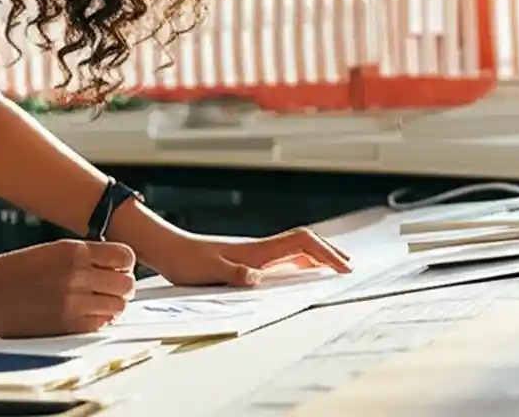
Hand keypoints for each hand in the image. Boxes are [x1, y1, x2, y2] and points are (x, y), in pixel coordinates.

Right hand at [0, 239, 135, 335]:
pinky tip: (87, 315)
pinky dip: (100, 320)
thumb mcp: (52, 251)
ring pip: (118, 305)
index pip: (125, 256)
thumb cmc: (13, 272)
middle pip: (126, 283)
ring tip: (98, 303)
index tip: (117, 269)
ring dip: (113, 305)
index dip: (125, 264)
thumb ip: (84, 257)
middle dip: (122, 286)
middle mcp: (77, 274)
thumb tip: (117, 266)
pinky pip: (101, 324)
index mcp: (74, 250)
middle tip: (110, 289)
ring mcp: (73, 301)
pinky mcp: (66, 325)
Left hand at [154, 228, 351, 287]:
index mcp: (257, 251)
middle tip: (349, 267)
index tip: (343, 267)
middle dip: (330, 252)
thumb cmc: (187, 261)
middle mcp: (261, 248)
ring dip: (318, 254)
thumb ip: (232, 273)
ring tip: (336, 266)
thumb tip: (255, 277)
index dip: (325, 253)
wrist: (169, 249)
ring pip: (297, 247)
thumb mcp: (208, 270)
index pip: (301, 243)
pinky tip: (304, 269)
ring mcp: (256, 252)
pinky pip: (284, 256)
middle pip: (305, 241)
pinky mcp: (248, 257)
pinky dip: (302, 260)